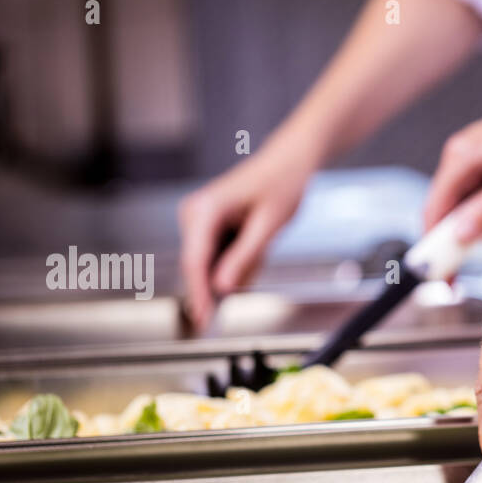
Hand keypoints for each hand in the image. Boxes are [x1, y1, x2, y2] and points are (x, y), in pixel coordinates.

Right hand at [178, 145, 314, 327]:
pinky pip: (216, 254)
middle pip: (197, 265)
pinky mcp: (205, 224)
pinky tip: (256, 244)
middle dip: (217, 286)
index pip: (195, 261)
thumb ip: (245, 258)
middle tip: (235, 304)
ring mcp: (197, 217)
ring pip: (208, 262)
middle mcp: (194, 212)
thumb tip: (223, 288)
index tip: (204, 320)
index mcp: (206, 209)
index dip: (199, 294)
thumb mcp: (269, 226)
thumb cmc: (281, 185)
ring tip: (260, 245)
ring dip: (233, 269)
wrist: (287, 162)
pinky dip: (235, 261)